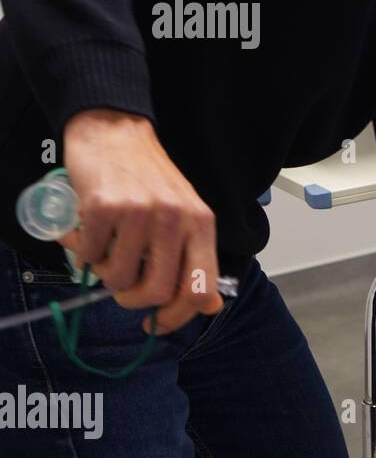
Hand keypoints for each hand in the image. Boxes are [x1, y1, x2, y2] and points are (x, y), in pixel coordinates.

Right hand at [60, 109, 223, 333]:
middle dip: (135, 301)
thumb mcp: (187, 216)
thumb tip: (210, 306)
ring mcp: (140, 213)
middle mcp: (176, 220)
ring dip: (105, 275)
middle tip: (124, 290)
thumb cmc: (150, 179)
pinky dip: (83, 254)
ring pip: (119, 278)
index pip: (200, 288)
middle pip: (158, 292)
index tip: (157, 325)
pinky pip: (89, 255)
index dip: (178, 317)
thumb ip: (197, 259)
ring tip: (105, 251)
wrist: (116, 132)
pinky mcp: (105, 208)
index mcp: (201, 225)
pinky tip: (88, 235)